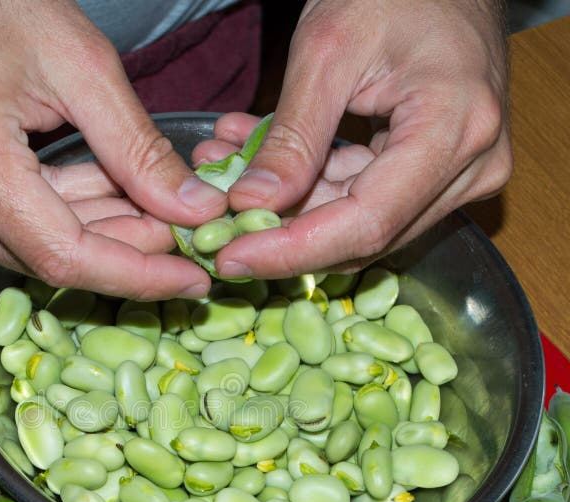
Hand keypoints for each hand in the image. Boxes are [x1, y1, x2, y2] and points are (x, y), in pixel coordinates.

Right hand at [0, 0, 226, 297]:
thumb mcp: (83, 64)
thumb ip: (140, 149)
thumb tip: (197, 211)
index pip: (61, 253)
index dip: (135, 274)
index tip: (190, 279)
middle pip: (46, 257)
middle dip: (123, 251)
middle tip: (179, 231)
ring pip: (29, 249)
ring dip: (98, 233)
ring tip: (150, 206)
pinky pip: (6, 229)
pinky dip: (63, 216)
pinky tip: (105, 194)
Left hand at [193, 0, 511, 280]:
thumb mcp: (328, 52)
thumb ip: (292, 138)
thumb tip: (250, 206)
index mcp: (455, 129)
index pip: (365, 223)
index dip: (293, 251)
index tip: (232, 259)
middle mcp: (472, 165)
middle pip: (363, 234)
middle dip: (284, 232)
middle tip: (220, 219)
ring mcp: (462, 173)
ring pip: (360, 225)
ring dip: (291, 209)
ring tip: (230, 170)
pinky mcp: (443, 173)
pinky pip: (368, 201)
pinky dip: (313, 188)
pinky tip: (265, 165)